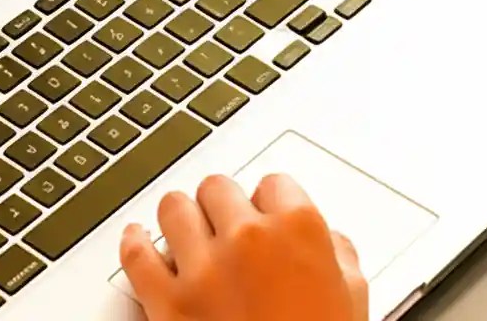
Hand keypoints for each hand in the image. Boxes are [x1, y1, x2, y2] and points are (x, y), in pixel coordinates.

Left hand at [119, 174, 367, 320]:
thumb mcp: (354, 298)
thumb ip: (337, 254)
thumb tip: (326, 240)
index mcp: (298, 229)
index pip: (274, 183)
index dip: (270, 202)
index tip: (265, 213)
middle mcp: (247, 239)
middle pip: (219, 188)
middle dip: (224, 206)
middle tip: (227, 224)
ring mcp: (202, 268)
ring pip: (173, 207)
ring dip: (181, 217)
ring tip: (186, 230)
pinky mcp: (165, 302)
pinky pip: (135, 253)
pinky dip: (133, 242)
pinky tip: (137, 239)